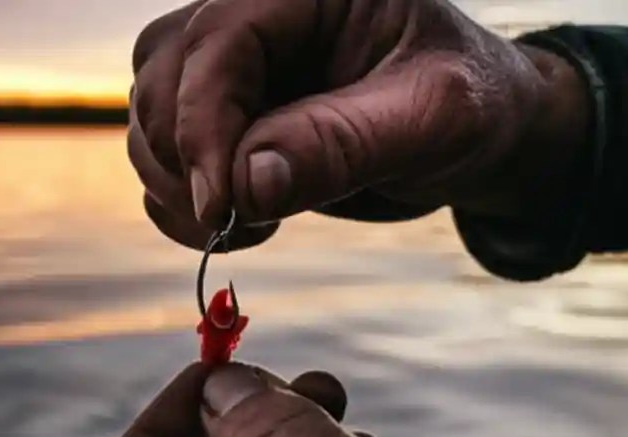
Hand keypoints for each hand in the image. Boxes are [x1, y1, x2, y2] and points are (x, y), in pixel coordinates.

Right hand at [128, 0, 590, 248]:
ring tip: (252, 225)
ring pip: (148, 120)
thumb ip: (344, 144)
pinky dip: (179, 205)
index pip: (215, 44)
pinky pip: (160, 157)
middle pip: (161, 80)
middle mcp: (254, 15)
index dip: (202, 127)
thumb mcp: (434, 120)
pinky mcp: (221, 115)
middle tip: (240, 223)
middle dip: (185, 162)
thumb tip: (247, 183)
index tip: (221, 208)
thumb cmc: (472, 107)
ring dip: (178, 189)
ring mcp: (229, 66)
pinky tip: (239, 224)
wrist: (479, 132)